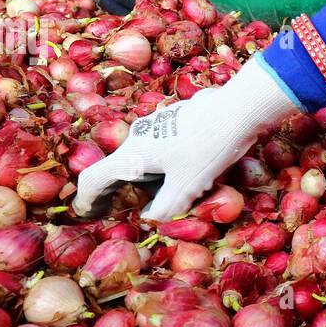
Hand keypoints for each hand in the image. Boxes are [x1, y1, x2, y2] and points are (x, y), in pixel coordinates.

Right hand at [73, 58, 296, 220]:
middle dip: (120, 192)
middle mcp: (137, 136)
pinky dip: (160, 164)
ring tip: (165, 196)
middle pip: (118, 168)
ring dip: (145, 178)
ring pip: (140, 156)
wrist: (237, 108)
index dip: (88, 200)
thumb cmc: (208, 147)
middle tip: (130, 211)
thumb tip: (149, 218)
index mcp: (133, 154)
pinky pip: (157, 147)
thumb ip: (165, 207)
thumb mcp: (186, 186)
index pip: (94, 178)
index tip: (91, 215)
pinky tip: (185, 173)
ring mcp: (155, 125)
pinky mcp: (172, 120)